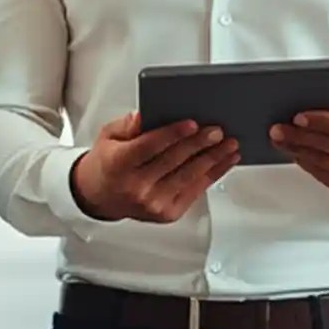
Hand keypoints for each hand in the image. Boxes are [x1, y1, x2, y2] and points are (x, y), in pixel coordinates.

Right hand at [71, 112, 239, 222]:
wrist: (99, 197)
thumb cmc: (107, 163)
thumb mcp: (109, 136)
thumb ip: (128, 125)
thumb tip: (145, 115)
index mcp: (119, 164)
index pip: (149, 146)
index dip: (173, 134)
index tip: (192, 123)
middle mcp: (136, 187)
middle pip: (173, 161)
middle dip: (199, 144)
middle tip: (217, 131)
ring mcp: (153, 203)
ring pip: (188, 177)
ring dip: (213, 160)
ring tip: (229, 145)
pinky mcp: (167, 213)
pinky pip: (195, 191)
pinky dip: (212, 175)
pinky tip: (224, 162)